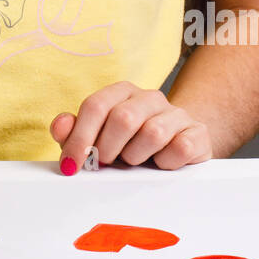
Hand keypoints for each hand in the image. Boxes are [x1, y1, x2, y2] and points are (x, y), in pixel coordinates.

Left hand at [50, 81, 212, 172]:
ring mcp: (176, 113)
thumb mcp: (98, 140)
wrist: (177, 146)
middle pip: (123, 118)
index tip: (71, 166)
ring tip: (135, 162)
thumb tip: (60, 127)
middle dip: (108, 149)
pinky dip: (165, 163)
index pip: (95, 106)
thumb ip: (74, 133)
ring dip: (137, 157)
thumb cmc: (129, 144)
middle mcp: (149, 97)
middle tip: (106, 163)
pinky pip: (179, 148)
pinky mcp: (197, 133)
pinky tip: (161, 164)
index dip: (79, 138)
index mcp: (121, 92)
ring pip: (152, 133)